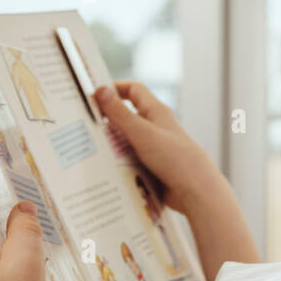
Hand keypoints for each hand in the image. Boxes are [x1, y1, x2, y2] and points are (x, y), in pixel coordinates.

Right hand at [92, 79, 261, 280]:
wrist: (197, 192)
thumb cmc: (176, 158)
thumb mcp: (142, 133)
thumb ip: (120, 113)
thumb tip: (101, 90)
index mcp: (157, 113)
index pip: (134, 90)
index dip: (115, 88)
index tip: (93, 95)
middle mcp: (156, 128)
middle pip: (127, 118)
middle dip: (107, 121)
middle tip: (83, 126)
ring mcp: (155, 149)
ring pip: (127, 142)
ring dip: (111, 146)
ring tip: (88, 150)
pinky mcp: (154, 168)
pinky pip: (131, 162)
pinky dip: (119, 164)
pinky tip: (105, 170)